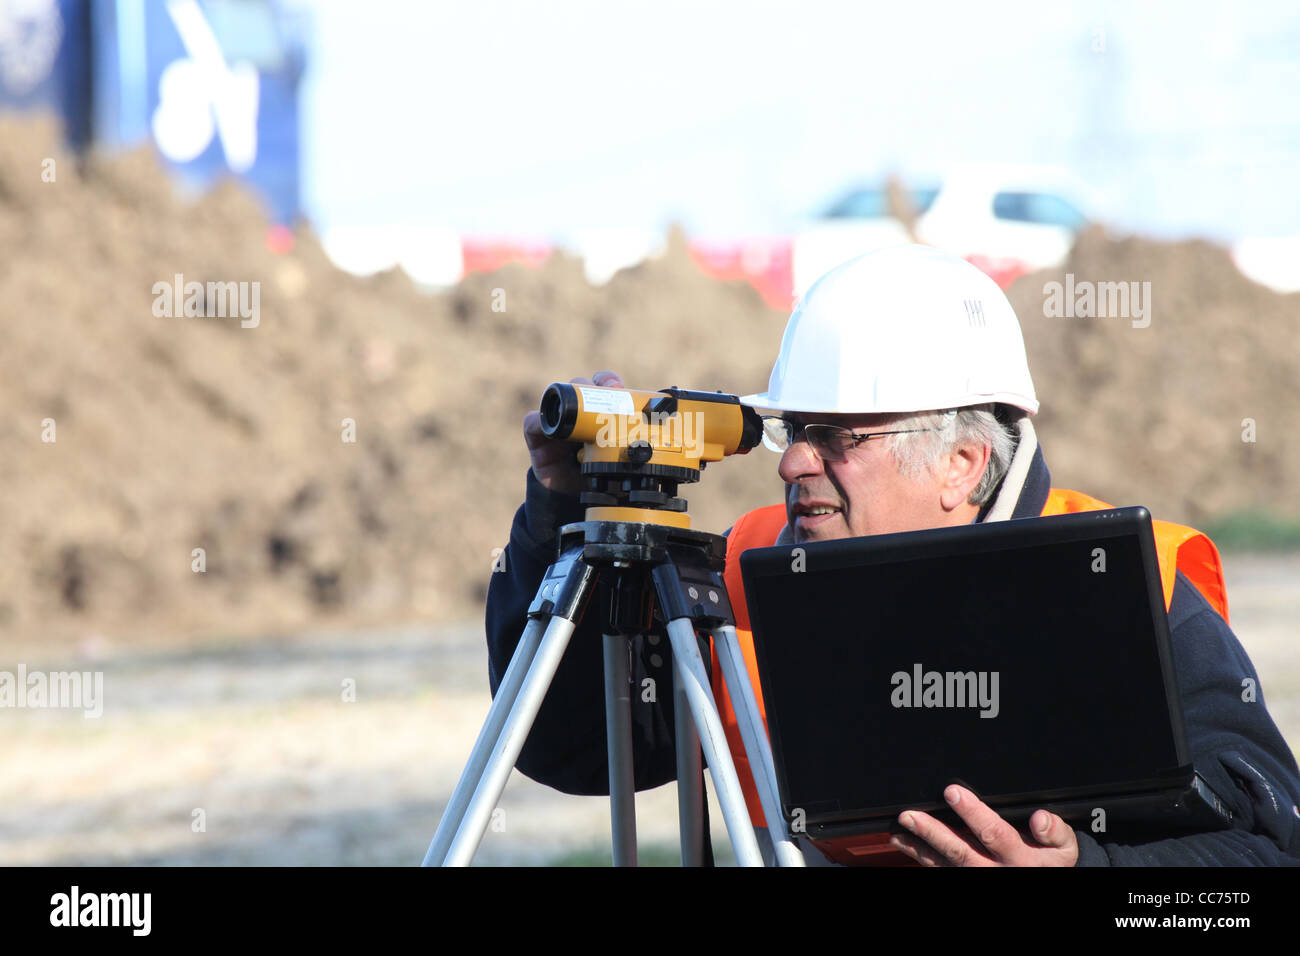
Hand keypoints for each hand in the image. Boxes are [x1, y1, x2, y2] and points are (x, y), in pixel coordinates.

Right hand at [524, 370, 624, 496]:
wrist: (574, 498)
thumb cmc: (602, 475)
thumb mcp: (622, 463)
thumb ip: (633, 454)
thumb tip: (656, 452)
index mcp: (604, 413)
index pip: (606, 386)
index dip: (609, 381)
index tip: (618, 386)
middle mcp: (580, 412)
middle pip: (583, 385)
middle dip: (593, 385)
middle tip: (606, 392)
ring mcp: (559, 422)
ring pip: (559, 396)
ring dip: (567, 396)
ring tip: (577, 408)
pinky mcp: (539, 435)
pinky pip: (533, 422)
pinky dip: (539, 422)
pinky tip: (549, 429)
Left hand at [890, 785, 1078, 866]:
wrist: (1045, 884)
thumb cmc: (1051, 864)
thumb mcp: (1063, 849)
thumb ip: (1055, 831)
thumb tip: (1039, 817)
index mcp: (1019, 858)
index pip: (993, 833)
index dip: (972, 812)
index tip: (952, 791)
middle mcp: (994, 871)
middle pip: (959, 851)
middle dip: (933, 832)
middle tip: (910, 815)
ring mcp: (976, 878)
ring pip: (944, 863)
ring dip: (919, 846)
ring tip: (898, 830)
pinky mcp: (964, 880)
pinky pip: (940, 870)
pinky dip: (920, 857)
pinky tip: (904, 842)